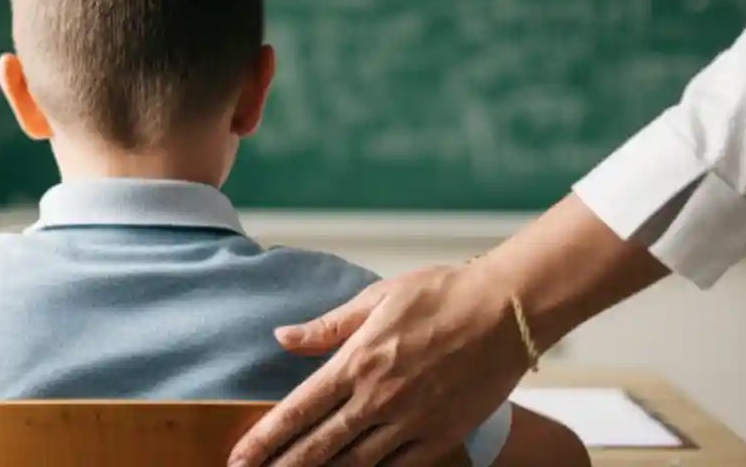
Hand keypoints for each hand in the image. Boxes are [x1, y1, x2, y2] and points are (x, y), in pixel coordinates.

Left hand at [228, 261, 528, 466]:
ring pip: (355, 464)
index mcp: (357, 362)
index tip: (238, 459)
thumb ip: (327, 328)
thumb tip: (282, 337)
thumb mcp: (375, 299)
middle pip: (319, 447)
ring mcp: (411, 422)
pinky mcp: (442, 436)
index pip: (298, 410)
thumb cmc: (441, 294)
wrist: (508, 311)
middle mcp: (379, 399)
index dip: (263, 439)